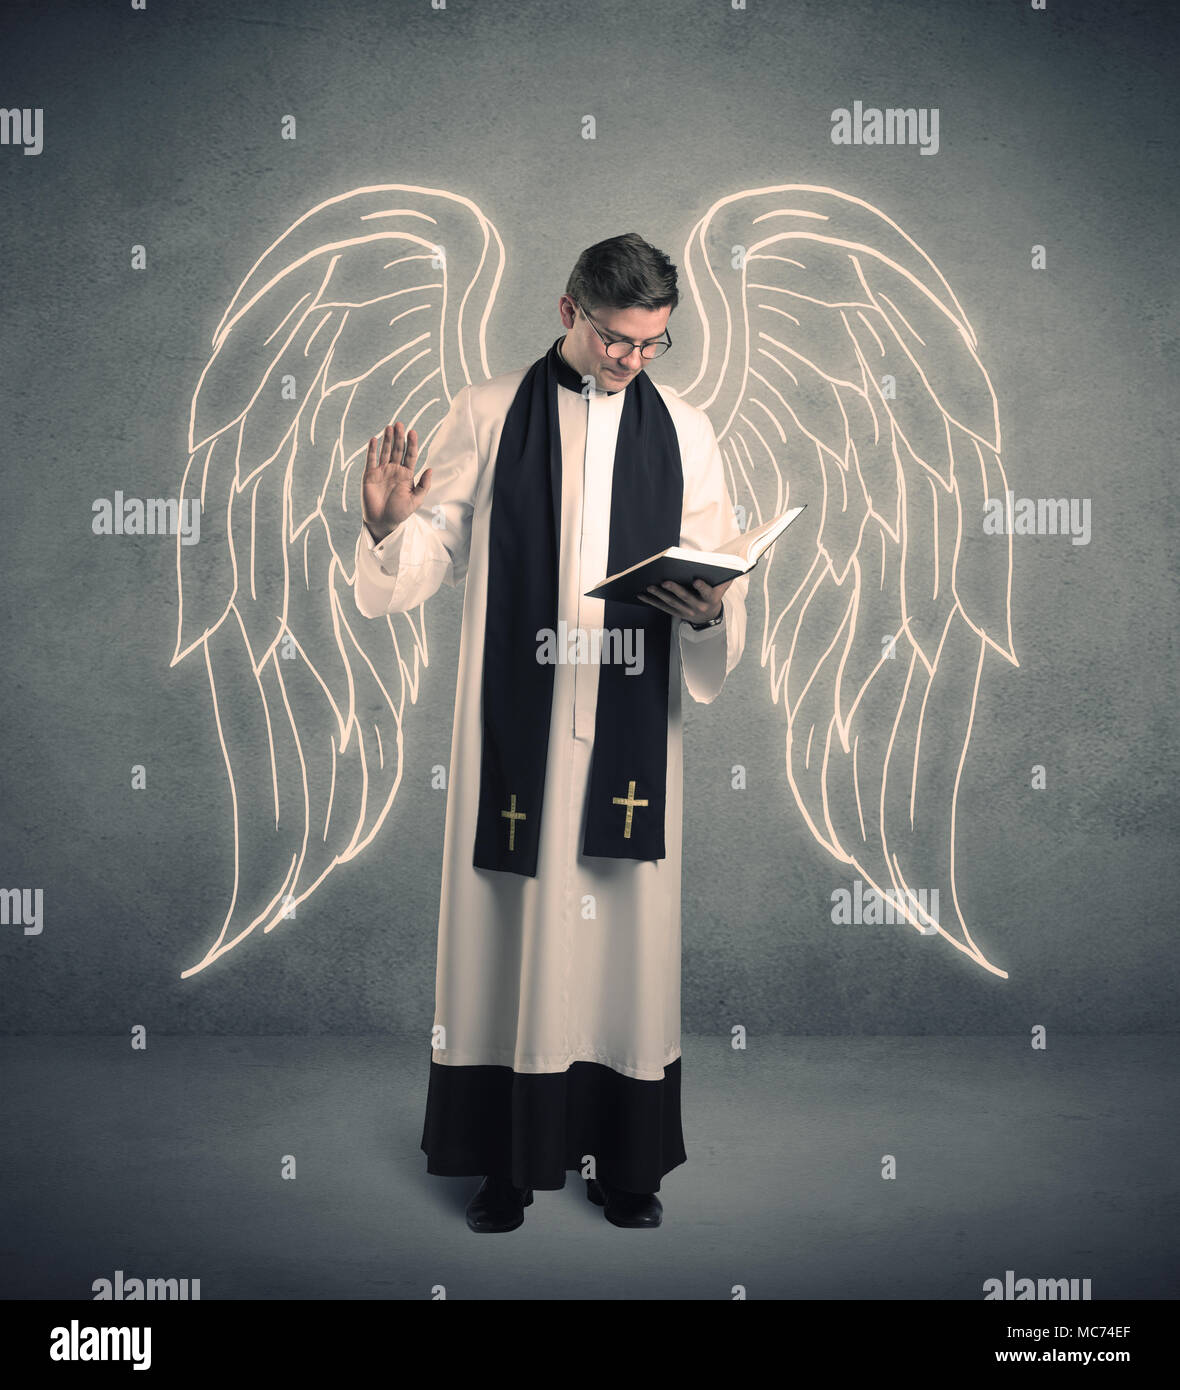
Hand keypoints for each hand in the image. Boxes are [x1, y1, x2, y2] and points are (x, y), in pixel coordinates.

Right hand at [361, 422, 431, 542]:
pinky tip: (374, 439)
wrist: (382, 522)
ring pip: (385, 451)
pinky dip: (372, 450)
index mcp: (407, 474)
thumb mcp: (416, 500)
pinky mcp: (370, 475)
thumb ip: (423, 485)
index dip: (412, 444)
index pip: (410, 455)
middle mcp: (394, 469)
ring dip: (387, 439)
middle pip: (397, 449)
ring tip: (389, 427)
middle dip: (399, 437)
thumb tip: (431, 469)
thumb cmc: (400, 512)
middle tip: (400, 424)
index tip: (413, 432)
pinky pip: (371, 459)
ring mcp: (382, 471)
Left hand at [637, 576, 733, 624]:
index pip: (707, 593)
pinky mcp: (676, 613)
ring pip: (671, 603)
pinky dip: (652, 601)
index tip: (697, 580)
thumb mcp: (723, 585)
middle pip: (685, 598)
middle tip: (665, 581)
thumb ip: (726, 574)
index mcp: (711, 599)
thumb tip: (735, 559)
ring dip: (659, 595)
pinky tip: (642, 594)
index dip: (702, 587)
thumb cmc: (715, 593)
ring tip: (649, 586)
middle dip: (675, 590)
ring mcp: (686, 612)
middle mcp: (698, 607)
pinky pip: (662, 607)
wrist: (710, 615)